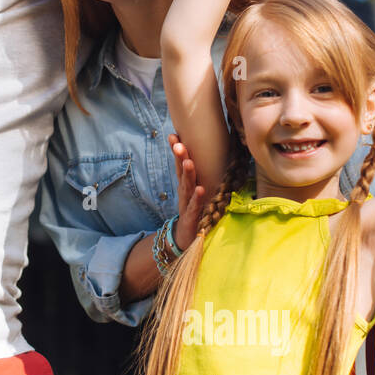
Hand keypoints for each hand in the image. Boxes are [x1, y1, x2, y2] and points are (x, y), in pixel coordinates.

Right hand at [169, 134, 208, 251]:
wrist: (184, 240)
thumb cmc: (191, 213)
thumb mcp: (193, 194)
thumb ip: (194, 178)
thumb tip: (201, 158)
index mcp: (185, 186)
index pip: (180, 165)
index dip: (177, 151)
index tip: (174, 134)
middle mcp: (184, 193)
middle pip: (181, 173)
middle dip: (180, 157)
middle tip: (178, 143)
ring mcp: (187, 205)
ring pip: (187, 187)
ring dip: (188, 174)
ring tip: (188, 161)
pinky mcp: (192, 218)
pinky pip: (195, 206)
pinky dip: (197, 198)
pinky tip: (201, 189)